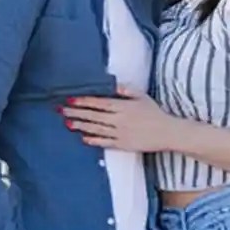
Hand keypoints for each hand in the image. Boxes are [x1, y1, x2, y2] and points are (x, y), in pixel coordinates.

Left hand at [62, 86, 182, 152]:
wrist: (167, 133)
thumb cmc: (154, 113)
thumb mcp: (141, 96)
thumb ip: (125, 90)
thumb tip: (110, 84)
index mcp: (123, 106)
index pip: (99, 103)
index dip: (84, 101)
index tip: (70, 99)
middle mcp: (119, 120)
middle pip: (93, 116)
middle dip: (76, 113)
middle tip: (61, 110)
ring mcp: (120, 133)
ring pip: (96, 129)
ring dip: (81, 126)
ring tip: (67, 123)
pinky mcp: (122, 145)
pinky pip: (104, 142)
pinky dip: (93, 140)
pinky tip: (83, 138)